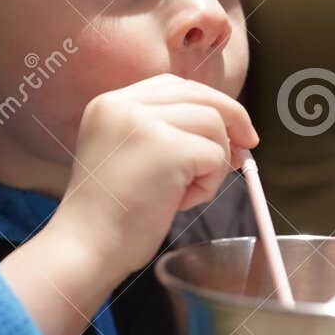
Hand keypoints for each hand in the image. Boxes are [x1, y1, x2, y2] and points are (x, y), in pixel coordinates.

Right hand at [51, 74, 257, 284]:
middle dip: (232, 120)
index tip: (229, 129)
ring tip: (182, 194)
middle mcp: (123, 104)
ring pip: (213, 124)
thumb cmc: (111, 215)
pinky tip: (178, 203)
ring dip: (212, 163)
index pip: (173, 85)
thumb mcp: (129, 157)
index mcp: (110, 104)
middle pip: (200, 95)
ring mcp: (145, 123)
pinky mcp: (168, 148)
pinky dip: (208, 184)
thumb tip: (231, 131)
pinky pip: (214, 155)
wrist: (87, 248)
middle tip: (248, 148)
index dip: (207, 103)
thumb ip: (166, 133)